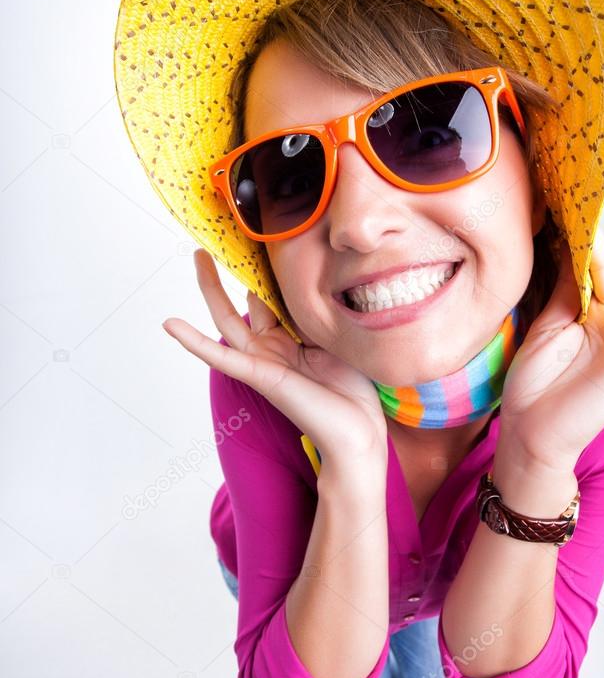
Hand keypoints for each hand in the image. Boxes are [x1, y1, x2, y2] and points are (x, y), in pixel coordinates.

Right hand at [161, 249, 388, 462]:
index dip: (262, 276)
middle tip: (207, 249)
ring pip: (227, 320)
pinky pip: (222, 356)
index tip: (256, 247)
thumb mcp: (336, 339)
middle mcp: (271, 350)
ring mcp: (262, 362)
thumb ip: (315, 315)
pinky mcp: (260, 375)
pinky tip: (170, 325)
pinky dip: (194, 341)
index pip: (269, 302)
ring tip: (198, 257)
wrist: (359, 431)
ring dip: (211, 289)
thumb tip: (307, 284)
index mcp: (289, 342)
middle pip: (239, 306)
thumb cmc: (353, 390)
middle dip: (225, 277)